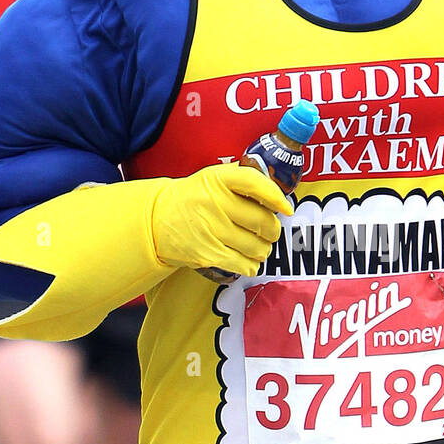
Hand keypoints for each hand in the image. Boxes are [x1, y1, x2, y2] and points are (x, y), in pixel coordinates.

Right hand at [151, 164, 291, 276]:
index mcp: (218, 180)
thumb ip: (243, 180)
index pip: (255, 183)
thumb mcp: (214, 178)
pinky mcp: (208, 254)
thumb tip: (278, 193)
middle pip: (262, 221)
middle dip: (273, 230)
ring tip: (259, 246)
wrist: (157, 220)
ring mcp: (210, 230)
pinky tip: (249, 260)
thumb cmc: (193, 198)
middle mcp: (214, 203)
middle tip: (270, 231)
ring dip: (263, 249)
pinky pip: (243, 264)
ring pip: (256, 246)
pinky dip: (251, 265)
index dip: (276, 197)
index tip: (286, 208)